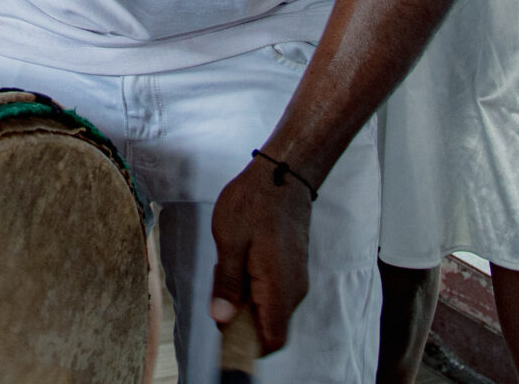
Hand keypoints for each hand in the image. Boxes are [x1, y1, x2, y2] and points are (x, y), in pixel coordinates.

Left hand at [208, 155, 313, 354]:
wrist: (283, 173)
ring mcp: (296, 278)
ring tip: (230, 266)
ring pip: (272, 309)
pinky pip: (275, 292)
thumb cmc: (254, 202)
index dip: (246, 344)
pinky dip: (256, 287)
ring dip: (248, 300)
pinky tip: (242, 261)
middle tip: (222, 287)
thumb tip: (222, 320)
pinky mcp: (294, 267)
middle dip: (242, 319)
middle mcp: (293, 289)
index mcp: (277, 287)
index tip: (224, 327)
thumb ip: (228, 284)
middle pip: (270, 328)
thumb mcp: (229, 241)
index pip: (271, 340)